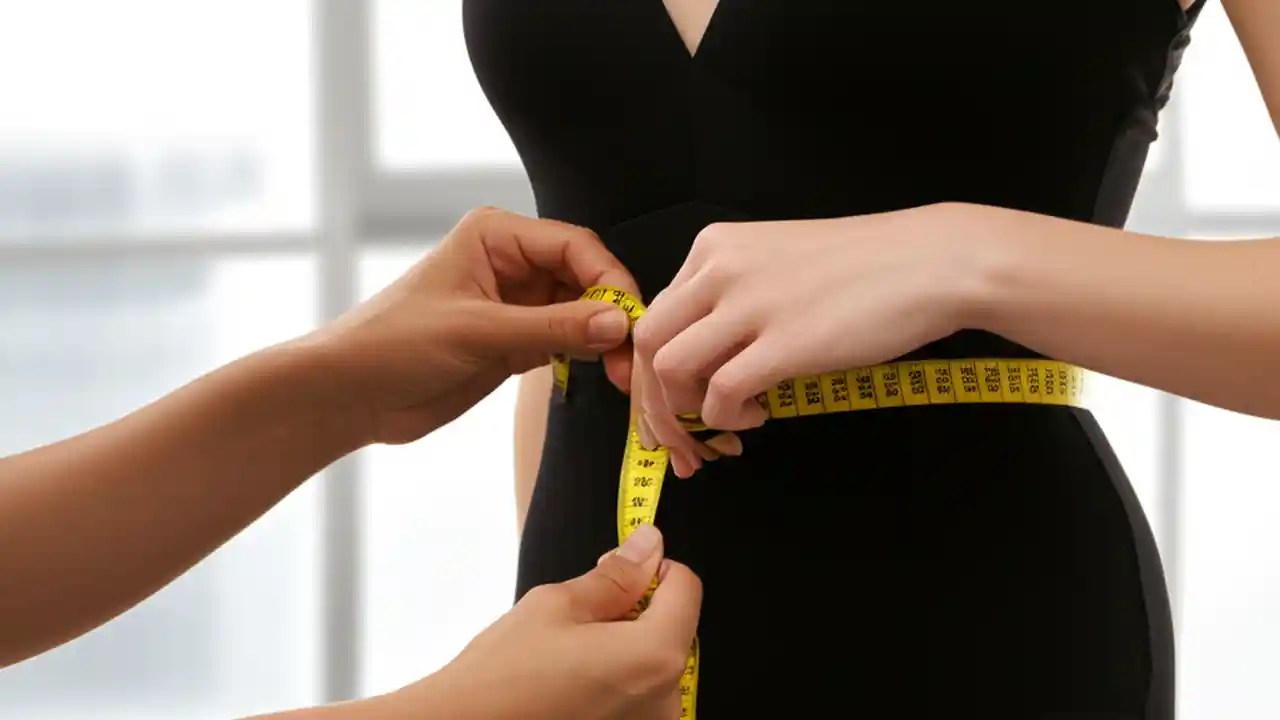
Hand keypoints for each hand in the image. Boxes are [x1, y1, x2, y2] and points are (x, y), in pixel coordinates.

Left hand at [298, 207, 639, 444]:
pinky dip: (586, 358)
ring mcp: (515, 304)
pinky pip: (566, 341)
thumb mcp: (476, 332)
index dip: (609, 281)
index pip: (575, 247)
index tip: (631, 322)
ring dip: (604, 341)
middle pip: (586, 279)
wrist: (349, 396)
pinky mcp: (515, 341)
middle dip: (612, 315)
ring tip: (623, 376)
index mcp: (496, 236)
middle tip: (633, 358)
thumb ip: (550, 327)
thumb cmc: (392, 344)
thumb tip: (618, 324)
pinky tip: (603, 378)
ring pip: (582, 313)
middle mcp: (511, 263)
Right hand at [387, 524, 700, 719]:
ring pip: (657, 662)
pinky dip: (620, 678)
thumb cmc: (504, 676)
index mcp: (656, 656)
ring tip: (573, 650)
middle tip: (586, 610)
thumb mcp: (559, 605)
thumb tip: (650, 544)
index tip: (622, 569)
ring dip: (629, 645)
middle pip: (676, 628)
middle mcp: (667, 700)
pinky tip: (577, 679)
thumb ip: (617, 575)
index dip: (656, 568)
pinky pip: (642, 694)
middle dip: (640, 609)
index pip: (687, 588)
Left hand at [633, 203, 987, 476]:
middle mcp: (718, 269)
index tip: (668, 414)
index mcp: (714, 247)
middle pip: (648, 346)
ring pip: (670, 370)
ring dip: (685, 416)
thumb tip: (705, 362)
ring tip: (724, 432)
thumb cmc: (867, 268)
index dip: (652, 375)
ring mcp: (748, 303)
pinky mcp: (782, 342)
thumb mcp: (779, 265)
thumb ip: (733, 299)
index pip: (655, 317)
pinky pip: (720, 395)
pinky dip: (728, 419)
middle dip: (654, 406)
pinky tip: (759, 417)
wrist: (932, 262)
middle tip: (679, 443)